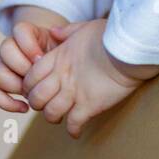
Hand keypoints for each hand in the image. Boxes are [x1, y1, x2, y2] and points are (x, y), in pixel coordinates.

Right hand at [0, 20, 58, 113]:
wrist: (49, 65)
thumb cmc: (59, 53)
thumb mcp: (64, 42)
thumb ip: (65, 36)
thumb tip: (55, 33)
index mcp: (25, 33)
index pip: (19, 30)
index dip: (29, 46)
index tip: (42, 58)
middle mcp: (8, 46)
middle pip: (5, 51)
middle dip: (23, 67)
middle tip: (39, 78)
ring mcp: (0, 63)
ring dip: (17, 86)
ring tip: (34, 93)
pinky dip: (7, 103)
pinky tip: (24, 108)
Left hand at [21, 19, 148, 138]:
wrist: (128, 50)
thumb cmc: (110, 36)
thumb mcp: (86, 27)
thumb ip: (67, 31)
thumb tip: (53, 32)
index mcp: (58, 58)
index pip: (30, 77)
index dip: (29, 86)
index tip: (37, 89)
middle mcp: (62, 77)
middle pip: (36, 98)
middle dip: (38, 104)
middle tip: (46, 105)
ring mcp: (74, 93)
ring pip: (51, 113)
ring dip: (53, 118)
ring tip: (60, 118)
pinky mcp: (89, 105)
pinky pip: (74, 123)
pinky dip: (73, 130)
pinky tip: (76, 132)